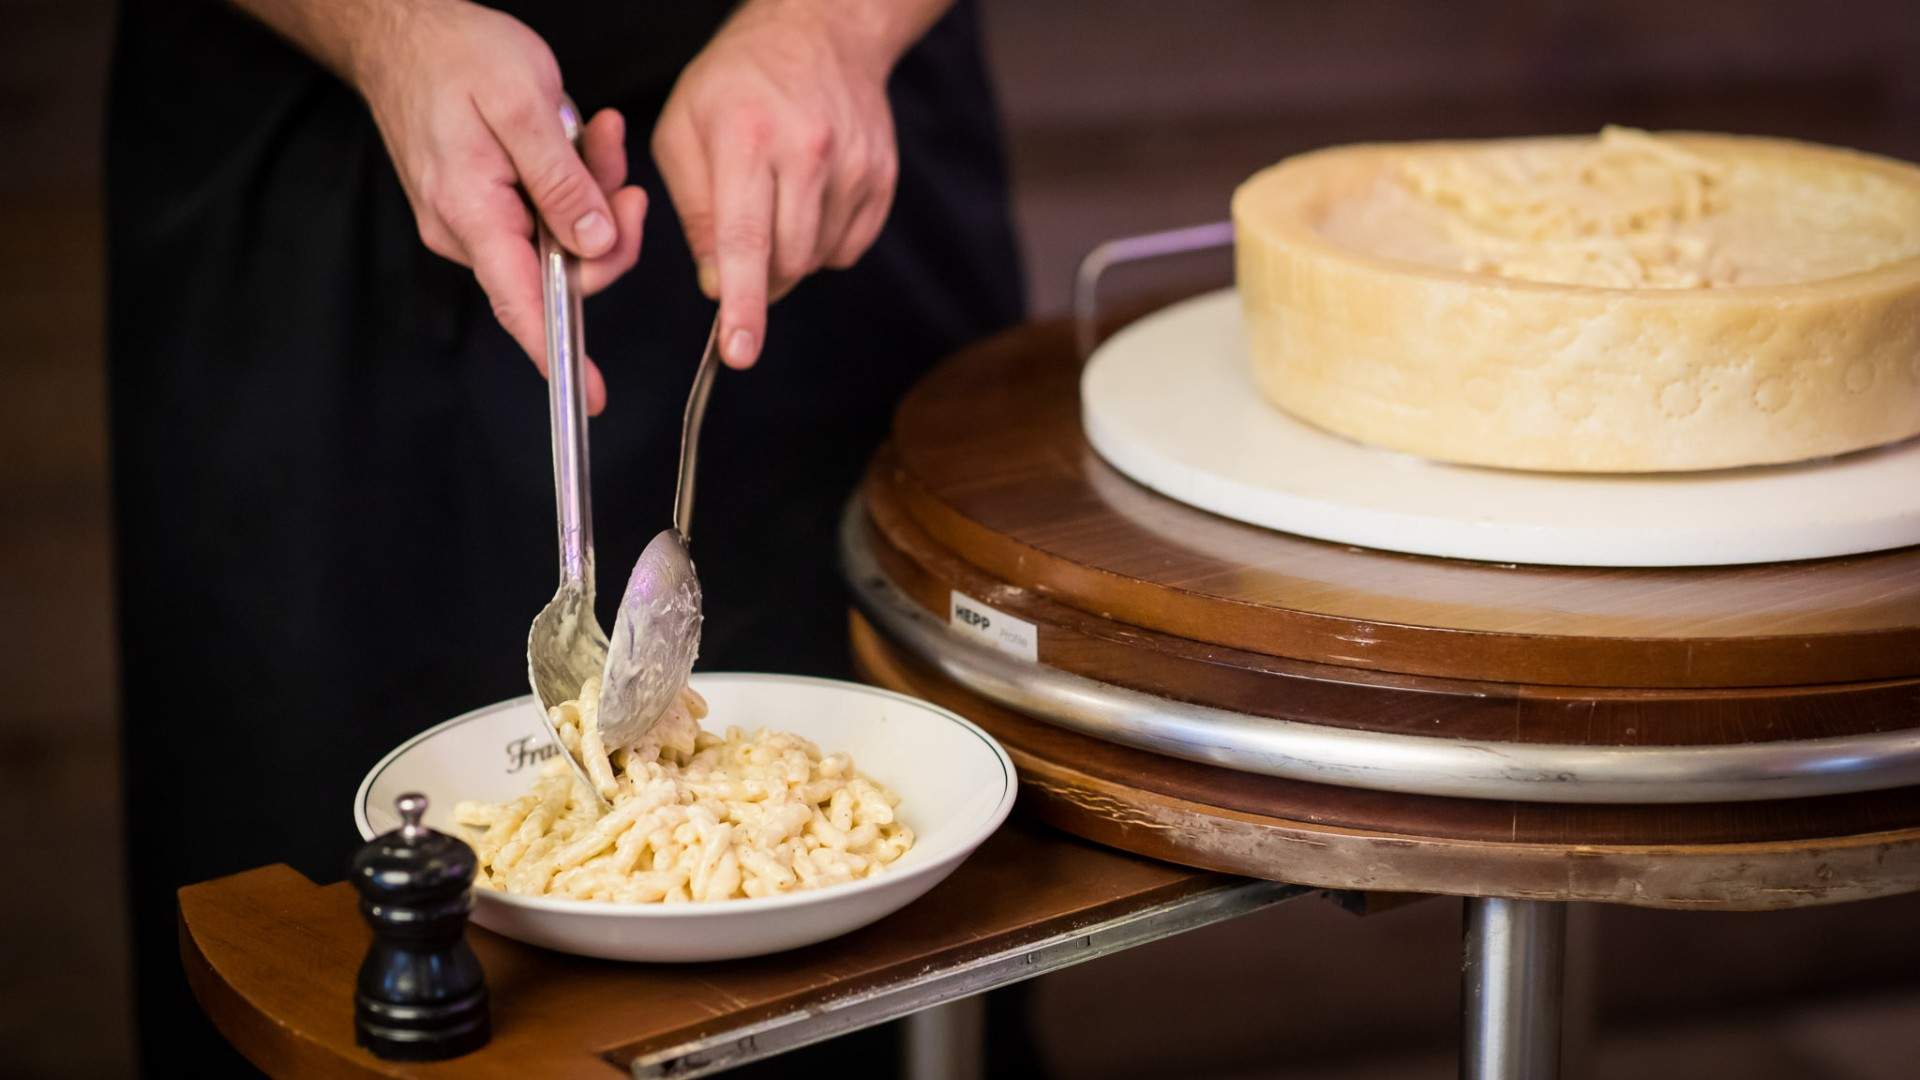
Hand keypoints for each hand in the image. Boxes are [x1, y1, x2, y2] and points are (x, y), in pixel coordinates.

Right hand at [350, 0, 644, 412]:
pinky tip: (581, 140)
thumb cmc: (456, 55)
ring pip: (563, 240)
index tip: (590, 393)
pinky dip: (575, 183)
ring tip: (599, 134)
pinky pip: (548, 215)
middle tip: (620, 170)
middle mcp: (470, 231)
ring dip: (595, 194)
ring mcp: (477, 220)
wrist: (404, 29)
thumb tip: (594, 245)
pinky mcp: (488, 204)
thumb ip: (562, 183)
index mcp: (474, 214)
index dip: (559, 355)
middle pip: (563, 272)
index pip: (522, 305)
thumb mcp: (524, 107)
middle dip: (608, 229)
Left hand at [652, 0, 944, 368]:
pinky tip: (807, 202)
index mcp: (748, 137)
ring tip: (774, 206)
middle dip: (757, 279)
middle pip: (786, 260)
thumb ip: (695, 211)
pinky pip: (847, 248)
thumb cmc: (737, 82)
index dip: (742, 304)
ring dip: (789, 259)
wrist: (821, 34)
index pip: (746, 239)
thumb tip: (717, 284)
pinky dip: (821, 244)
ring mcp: (854, 167)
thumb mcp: (684, 130)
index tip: (739, 351)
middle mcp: (808, 151)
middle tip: (738, 256)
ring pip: (817, 260)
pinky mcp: (881, 179)